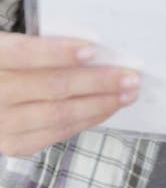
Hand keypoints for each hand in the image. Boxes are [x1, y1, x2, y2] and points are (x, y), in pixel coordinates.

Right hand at [0, 33, 140, 156]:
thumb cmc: (7, 63)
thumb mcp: (13, 45)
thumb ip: (42, 43)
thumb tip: (93, 47)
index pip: (25, 53)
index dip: (59, 52)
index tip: (93, 49)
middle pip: (52, 87)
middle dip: (98, 81)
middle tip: (130, 76)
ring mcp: (3, 124)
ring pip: (59, 114)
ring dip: (100, 103)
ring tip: (127, 93)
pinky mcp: (14, 144)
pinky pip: (57, 133)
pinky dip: (87, 119)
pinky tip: (107, 108)